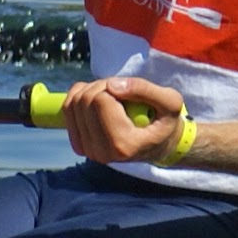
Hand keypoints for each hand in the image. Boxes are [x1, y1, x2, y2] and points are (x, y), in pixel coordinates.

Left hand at [61, 76, 188, 164]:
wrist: (159, 144)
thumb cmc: (166, 122)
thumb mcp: (170, 101)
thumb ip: (144, 89)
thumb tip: (110, 86)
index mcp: (123, 145)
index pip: (100, 100)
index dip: (113, 85)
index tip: (128, 91)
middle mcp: (102, 153)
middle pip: (84, 100)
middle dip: (101, 86)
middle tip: (121, 93)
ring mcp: (88, 152)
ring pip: (73, 104)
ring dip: (90, 91)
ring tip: (112, 98)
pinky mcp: (80, 147)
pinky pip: (67, 111)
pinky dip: (79, 97)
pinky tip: (98, 100)